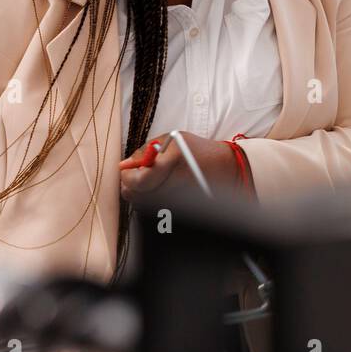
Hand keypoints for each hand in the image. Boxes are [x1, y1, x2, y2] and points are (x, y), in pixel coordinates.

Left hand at [118, 131, 239, 199]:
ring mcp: (180, 201)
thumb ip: (144, 152)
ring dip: (139, 194)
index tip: (127, 171)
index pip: (137, 181)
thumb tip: (124, 165)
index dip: (127, 176)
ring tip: (150, 181)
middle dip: (131, 185)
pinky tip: (158, 191)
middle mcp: (176, 184)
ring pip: (142, 205)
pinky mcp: (181, 211)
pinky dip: (150, 201)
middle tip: (135, 176)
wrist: (226, 168)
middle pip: (137, 196)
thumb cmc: (198, 151)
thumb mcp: (172, 140)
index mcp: (172, 162)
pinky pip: (153, 211)